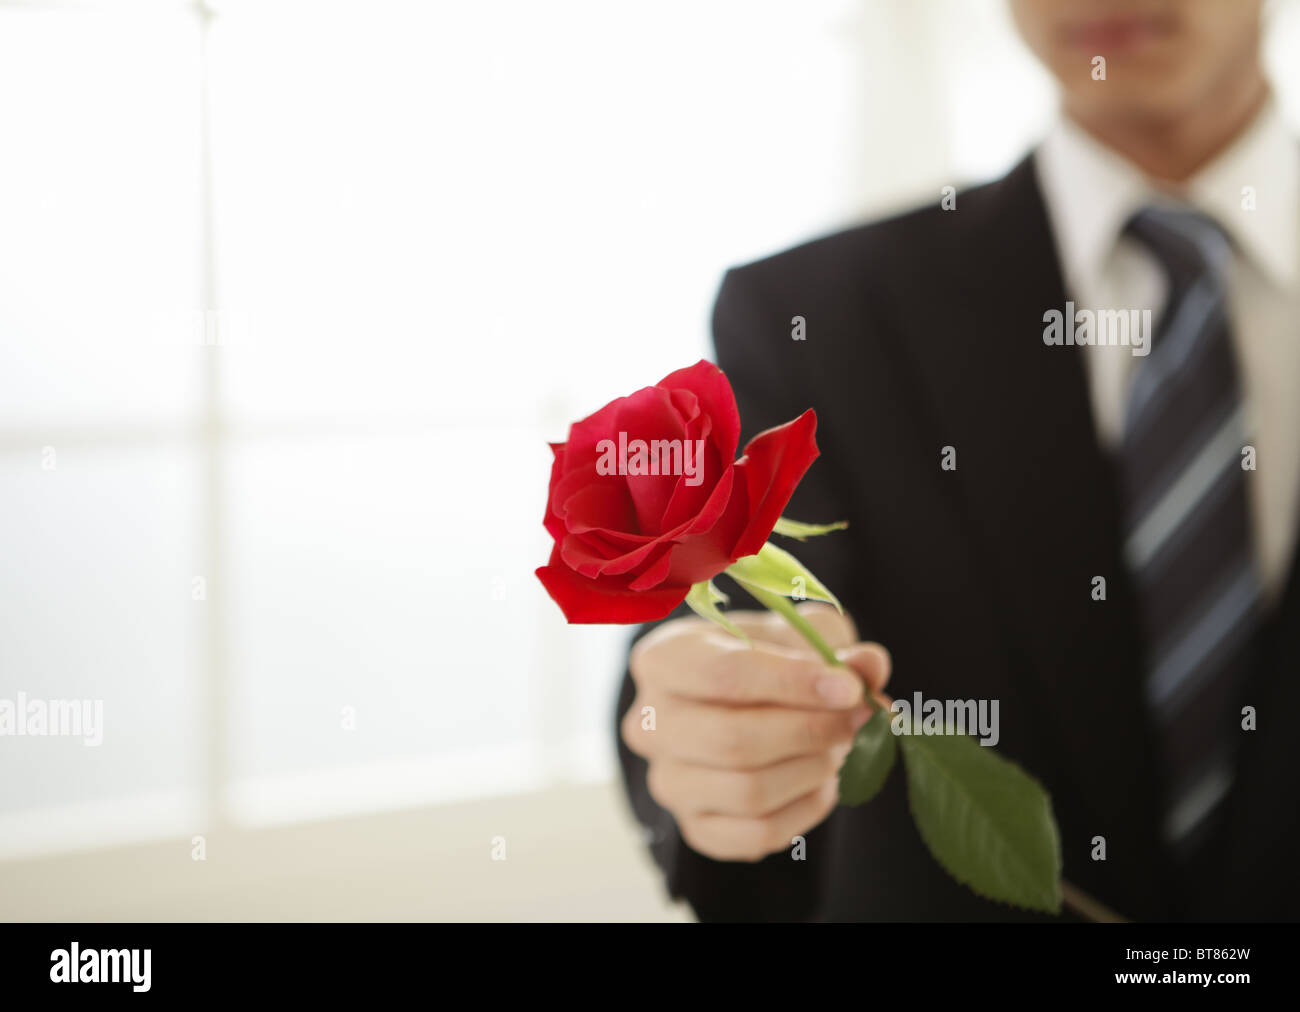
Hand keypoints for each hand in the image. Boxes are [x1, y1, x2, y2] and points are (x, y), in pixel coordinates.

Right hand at [622, 603, 890, 861]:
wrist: (738, 703)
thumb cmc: (764, 657)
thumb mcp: (795, 635)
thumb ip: (832, 647)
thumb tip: (869, 666)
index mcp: (662, 660)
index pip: (724, 675)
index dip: (793, 683)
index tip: (849, 687)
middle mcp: (649, 724)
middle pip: (734, 740)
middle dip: (811, 730)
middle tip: (861, 718)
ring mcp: (667, 782)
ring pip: (748, 791)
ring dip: (813, 769)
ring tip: (842, 744)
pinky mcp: (695, 827)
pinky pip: (758, 834)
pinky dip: (806, 810)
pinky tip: (824, 780)